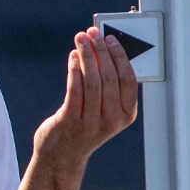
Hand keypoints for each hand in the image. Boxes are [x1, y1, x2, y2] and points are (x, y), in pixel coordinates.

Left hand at [32, 27, 138, 172]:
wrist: (62, 156)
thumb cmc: (85, 127)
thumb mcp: (105, 110)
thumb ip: (107, 85)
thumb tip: (102, 49)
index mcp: (125, 116)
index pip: (128, 80)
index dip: (119, 56)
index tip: (110, 38)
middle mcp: (111, 120)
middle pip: (109, 77)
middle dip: (100, 50)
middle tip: (92, 33)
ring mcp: (90, 123)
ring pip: (91, 81)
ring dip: (86, 55)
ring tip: (80, 39)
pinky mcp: (70, 122)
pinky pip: (74, 89)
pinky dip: (74, 69)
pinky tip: (72, 57)